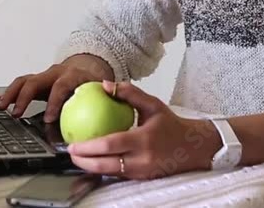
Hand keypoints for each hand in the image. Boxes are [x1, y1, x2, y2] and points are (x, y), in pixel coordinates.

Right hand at [0, 55, 112, 120]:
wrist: (88, 67)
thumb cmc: (94, 85)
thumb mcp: (100, 94)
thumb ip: (96, 108)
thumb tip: (96, 132)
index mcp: (72, 76)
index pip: (61, 86)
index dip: (54, 102)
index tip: (48, 119)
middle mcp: (55, 73)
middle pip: (35, 81)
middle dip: (23, 98)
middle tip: (16, 114)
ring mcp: (44, 76)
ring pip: (24, 81)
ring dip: (10, 94)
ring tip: (0, 107)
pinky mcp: (36, 81)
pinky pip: (20, 85)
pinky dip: (8, 93)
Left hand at [66, 81, 221, 179]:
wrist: (194, 147)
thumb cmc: (171, 124)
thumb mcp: (153, 104)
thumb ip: (129, 93)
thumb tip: (104, 85)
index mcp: (144, 140)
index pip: (112, 145)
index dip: (89, 147)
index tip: (73, 144)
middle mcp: (142, 159)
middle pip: (107, 165)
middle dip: (84, 162)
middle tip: (70, 153)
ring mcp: (143, 172)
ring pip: (111, 174)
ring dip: (91, 168)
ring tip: (77, 158)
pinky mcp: (143, 178)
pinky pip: (119, 176)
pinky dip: (104, 170)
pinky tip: (93, 163)